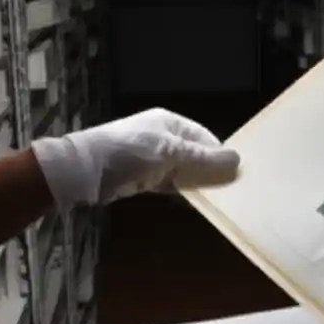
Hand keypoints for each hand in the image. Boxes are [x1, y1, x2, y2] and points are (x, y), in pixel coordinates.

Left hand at [31, 108, 239, 209]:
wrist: (87, 170)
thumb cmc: (130, 151)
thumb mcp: (170, 151)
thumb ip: (202, 158)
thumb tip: (237, 159)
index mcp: (170, 122)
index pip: (203, 137)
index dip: (219, 153)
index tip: (234, 172)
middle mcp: (163, 137)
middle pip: (194, 154)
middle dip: (210, 169)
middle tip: (230, 188)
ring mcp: (153, 158)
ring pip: (183, 170)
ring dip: (196, 182)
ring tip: (217, 197)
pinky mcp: (144, 177)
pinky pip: (170, 184)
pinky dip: (181, 191)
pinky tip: (195, 201)